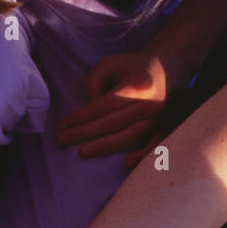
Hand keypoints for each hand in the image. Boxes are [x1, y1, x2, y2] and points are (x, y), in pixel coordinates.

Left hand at [57, 51, 170, 166]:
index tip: (62, 125)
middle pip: (113, 124)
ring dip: (104, 147)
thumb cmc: (131, 67)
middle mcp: (150, 103)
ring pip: (129, 137)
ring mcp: (158, 117)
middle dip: (85, 134)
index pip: (103, 107)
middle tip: (62, 140)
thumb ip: (94, 82)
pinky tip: (126, 164)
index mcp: (136, 85)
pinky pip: (154, 145)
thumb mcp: (109, 63)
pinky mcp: (163, 126)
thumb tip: (87, 108)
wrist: (165, 69)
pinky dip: (141, 155)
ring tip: (82, 152)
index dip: (80, 118)